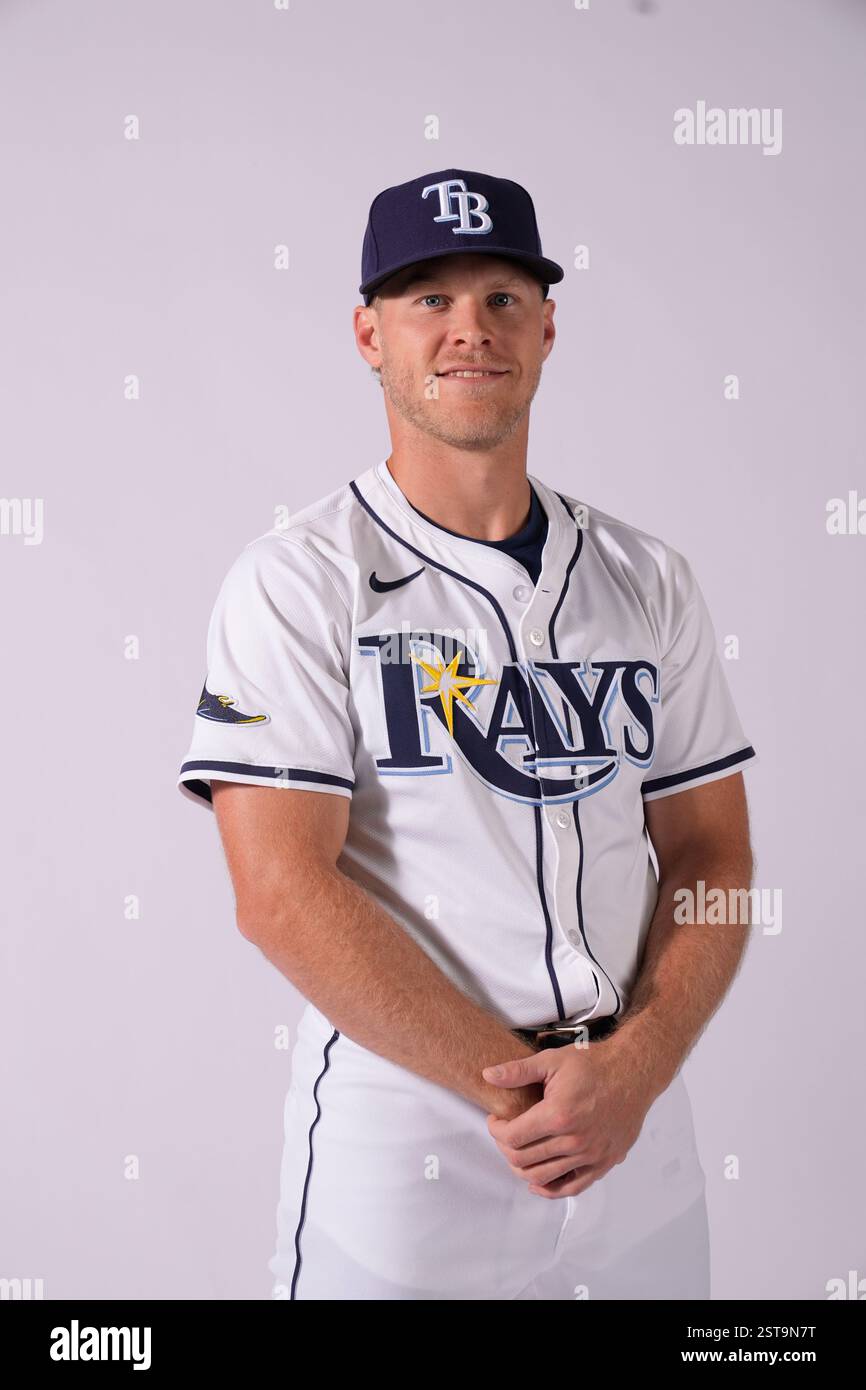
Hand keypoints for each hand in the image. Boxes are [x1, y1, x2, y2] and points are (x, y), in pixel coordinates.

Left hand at [482, 1036, 658, 1198]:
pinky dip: (550, 1189)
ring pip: (543, 1177)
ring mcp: (590, 1156)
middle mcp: (574, 1141)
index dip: (496, 1130)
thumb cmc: (593, 1065)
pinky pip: (572, 1188)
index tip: (496, 1120)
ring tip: (519, 1151)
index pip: (512, 1137)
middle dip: (505, 1147)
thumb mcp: (552, 1060)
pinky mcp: (603, 1163)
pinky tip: (538, 1181)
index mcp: (558, 1115)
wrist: (633, 1073)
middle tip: (505, 1133)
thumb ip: (517, 1071)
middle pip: (523, 1160)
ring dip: (522, 1168)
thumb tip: (488, 1075)